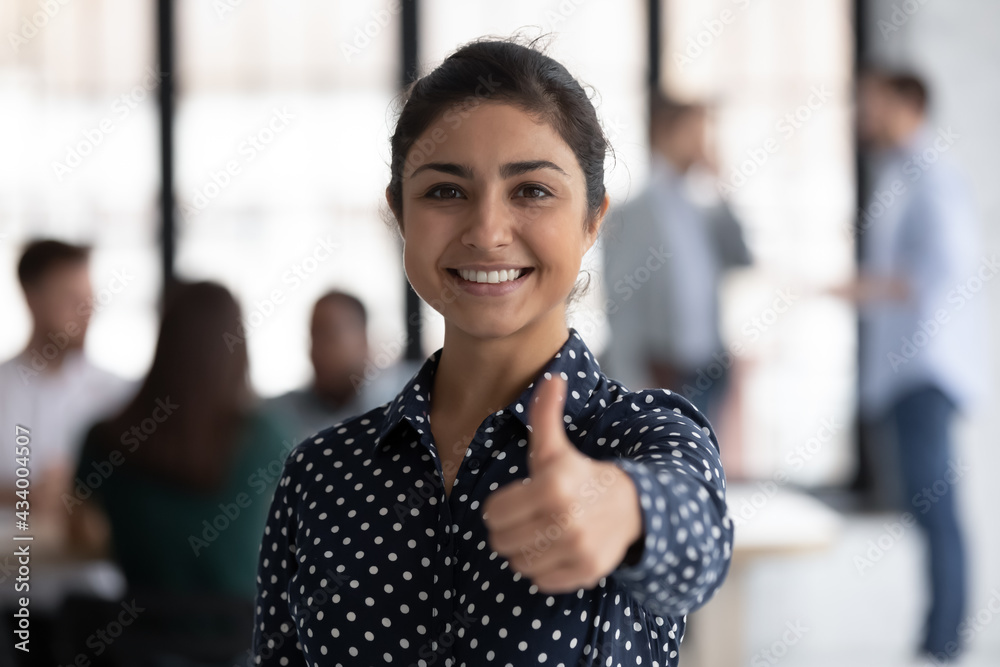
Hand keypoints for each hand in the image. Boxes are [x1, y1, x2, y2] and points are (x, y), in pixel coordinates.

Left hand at [482, 374, 643, 592]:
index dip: (499, 507)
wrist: (632, 505)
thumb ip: (545, 414)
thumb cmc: (582, 474)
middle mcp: (565, 520)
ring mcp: (577, 548)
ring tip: (540, 534)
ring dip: (524, 551)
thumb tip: (552, 378)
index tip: (517, 500)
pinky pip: (541, 581)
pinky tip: (556, 550)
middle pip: (501, 542)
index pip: (493, 513)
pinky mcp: (586, 572)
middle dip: (508, 531)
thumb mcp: (557, 447)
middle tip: (526, 519)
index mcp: (552, 486)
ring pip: (518, 564)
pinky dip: (543, 570)